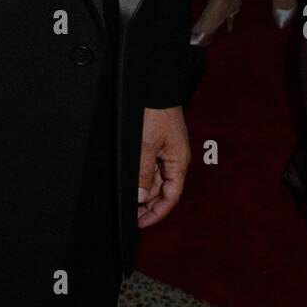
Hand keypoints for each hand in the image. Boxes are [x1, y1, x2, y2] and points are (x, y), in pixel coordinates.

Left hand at [137, 106, 189, 229]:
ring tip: (127, 201)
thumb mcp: (146, 144)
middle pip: (163, 190)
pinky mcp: (158, 141)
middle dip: (148, 205)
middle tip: (129, 216)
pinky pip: (151, 166)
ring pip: (156, 179)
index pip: (171, 196)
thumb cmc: (155, 111)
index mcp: (178, 161)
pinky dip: (142, 177)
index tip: (139, 223)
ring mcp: (167, 149)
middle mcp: (175, 158)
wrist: (154, 84)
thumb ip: (144, 172)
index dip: (157, 213)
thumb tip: (141, 198)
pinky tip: (131, 182)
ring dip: (143, 192)